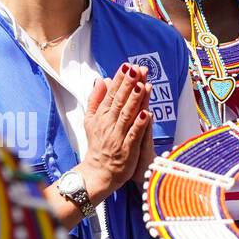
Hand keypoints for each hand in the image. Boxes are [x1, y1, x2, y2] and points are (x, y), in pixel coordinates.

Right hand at [79, 62, 151, 202]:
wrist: (97, 172)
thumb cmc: (97, 145)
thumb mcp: (91, 120)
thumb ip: (95, 99)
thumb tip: (101, 80)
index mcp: (101, 115)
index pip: (111, 94)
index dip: (120, 80)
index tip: (127, 65)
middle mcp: (109, 124)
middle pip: (119, 101)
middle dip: (129, 85)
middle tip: (137, 69)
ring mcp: (118, 136)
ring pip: (127, 115)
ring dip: (135, 100)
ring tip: (143, 86)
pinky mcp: (127, 149)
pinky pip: (134, 134)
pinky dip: (140, 124)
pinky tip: (148, 113)